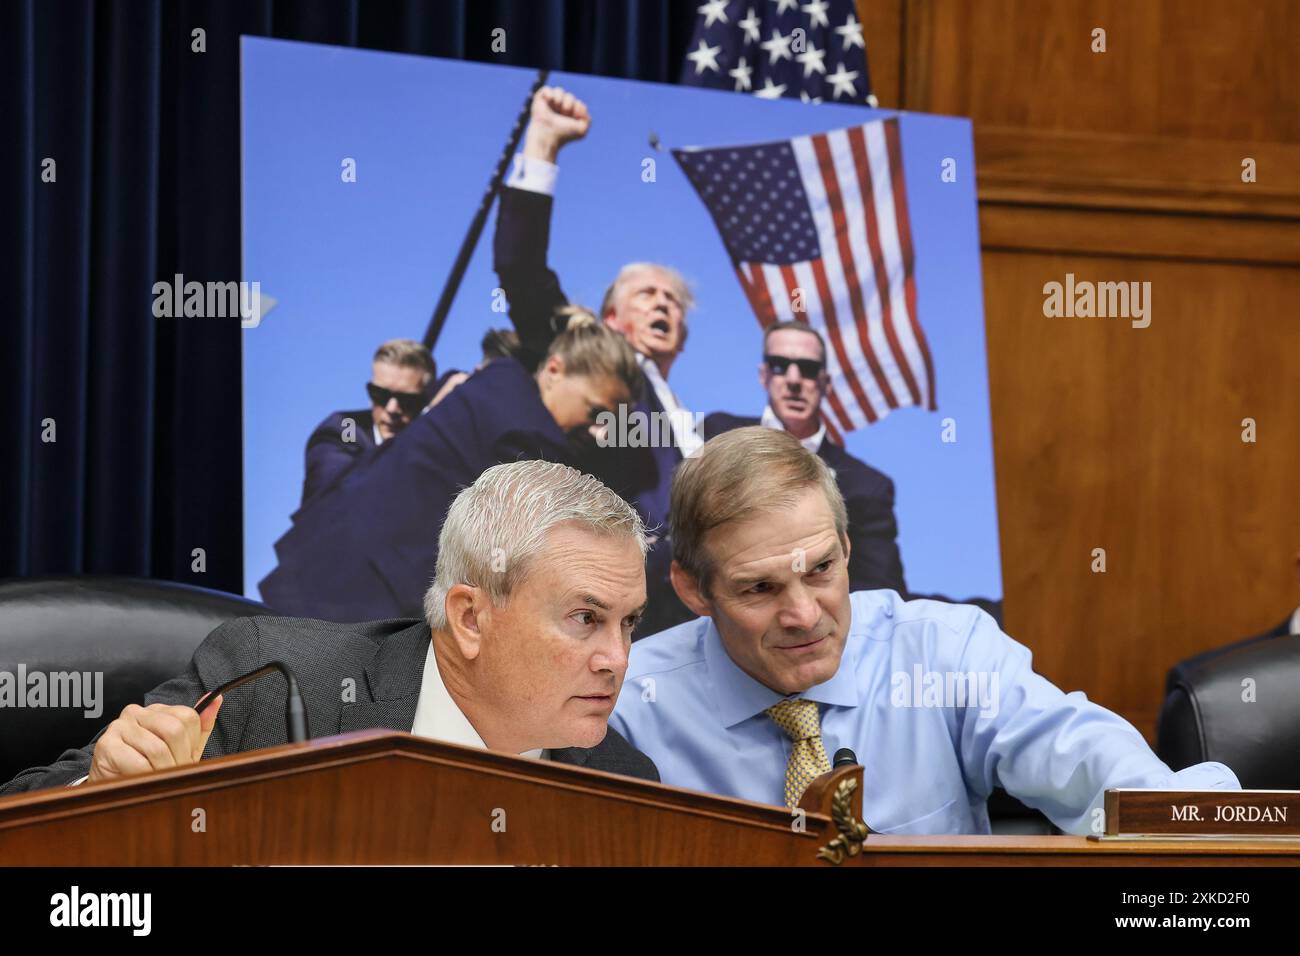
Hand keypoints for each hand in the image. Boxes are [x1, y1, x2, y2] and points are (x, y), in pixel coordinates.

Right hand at [87, 695, 221, 782]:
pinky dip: (146, 776)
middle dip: (179, 759)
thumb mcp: (182, 749)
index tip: (184, 761)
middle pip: (174, 730)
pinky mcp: (107, 745)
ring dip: (163, 771)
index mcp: (157, 710)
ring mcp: (119, 726)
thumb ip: (201, 725)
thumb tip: (217, 697)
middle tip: (174, 774)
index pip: (188, 717)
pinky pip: (137, 762)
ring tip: (159, 779)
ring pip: (157, 748)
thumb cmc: (152, 767)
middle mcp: (137, 712)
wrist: (115, 788)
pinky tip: (142, 780)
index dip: (190, 745)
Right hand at [523, 85, 590, 162]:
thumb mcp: (582, 130)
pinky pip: (547, 89)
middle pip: (570, 97)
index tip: (573, 118)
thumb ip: (587, 119)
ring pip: (559, 91)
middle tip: (564, 114)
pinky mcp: (540, 100)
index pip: (578, 104)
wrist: (548, 136)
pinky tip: (550, 102)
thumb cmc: (563, 135)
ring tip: (556, 107)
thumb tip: (579, 106)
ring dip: (560, 99)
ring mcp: (549, 104)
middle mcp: (559, 108)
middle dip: (569, 104)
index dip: (578, 108)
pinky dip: (550, 94)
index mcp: (569, 115)